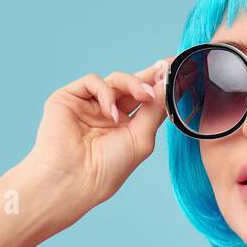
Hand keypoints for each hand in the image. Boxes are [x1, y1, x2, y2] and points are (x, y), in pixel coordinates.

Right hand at [21, 57, 173, 215]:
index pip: (145, 100)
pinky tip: (111, 113)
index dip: (160, 85)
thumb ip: (154, 110)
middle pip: (131, 85)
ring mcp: (88, 105)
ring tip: (144, 96)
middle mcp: (107, 114)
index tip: (177, 69)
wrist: (74, 179)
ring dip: (133, 84)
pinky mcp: (69, 98)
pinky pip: (93, 81)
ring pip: (115, 80)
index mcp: (125, 127)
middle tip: (165, 68)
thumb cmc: (108, 169)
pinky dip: (106, 92)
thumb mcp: (141, 139)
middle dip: (150, 76)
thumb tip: (167, 86)